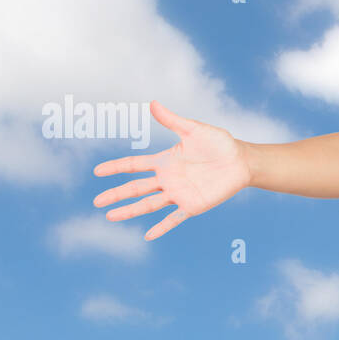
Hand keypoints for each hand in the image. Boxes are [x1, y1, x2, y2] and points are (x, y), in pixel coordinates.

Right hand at [92, 101, 250, 240]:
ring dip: (129, 211)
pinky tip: (148, 236)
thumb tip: (152, 103)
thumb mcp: (193, 129)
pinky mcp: (192, 205)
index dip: (115, 167)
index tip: (97, 171)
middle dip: (116, 194)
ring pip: (148, 204)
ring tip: (110, 217)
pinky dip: (162, 227)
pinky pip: (174, 218)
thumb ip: (172, 120)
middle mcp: (168, 179)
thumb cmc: (219, 143)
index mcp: (165, 161)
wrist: (241, 161)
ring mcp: (179, 194)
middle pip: (136, 188)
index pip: (134, 165)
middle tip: (97, 202)